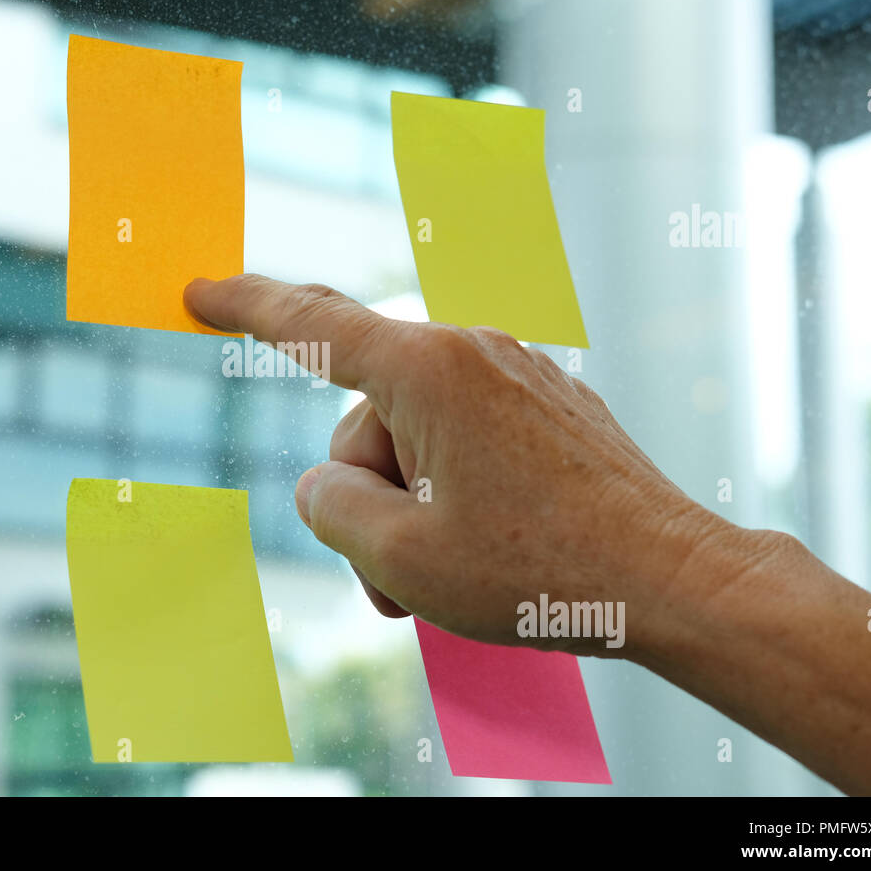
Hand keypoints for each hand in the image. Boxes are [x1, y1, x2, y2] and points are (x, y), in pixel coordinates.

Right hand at [184, 274, 736, 655]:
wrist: (673, 578)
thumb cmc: (542, 571)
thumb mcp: (401, 558)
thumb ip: (330, 508)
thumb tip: (325, 483)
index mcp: (429, 371)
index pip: (311, 325)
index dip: (244, 306)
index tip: (198, 288)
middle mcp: (472, 352)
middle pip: (365, 420)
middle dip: (366, 502)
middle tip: (399, 582)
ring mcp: (515, 374)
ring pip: (415, 439)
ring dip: (411, 510)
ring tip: (452, 577)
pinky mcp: (543, 404)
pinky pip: (463, 440)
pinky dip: (451, 494)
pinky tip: (488, 545)